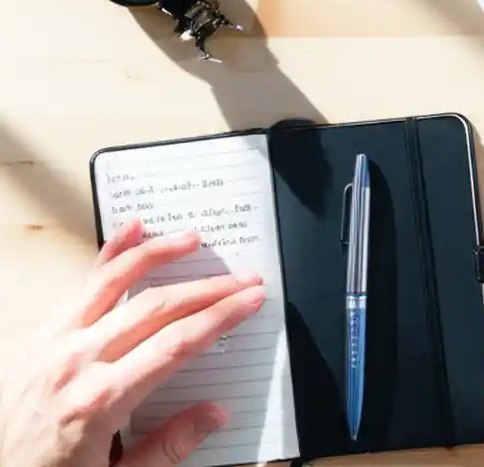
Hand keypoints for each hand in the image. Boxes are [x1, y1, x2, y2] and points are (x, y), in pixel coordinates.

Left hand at [0, 220, 265, 466]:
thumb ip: (169, 446)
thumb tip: (215, 413)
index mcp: (100, 402)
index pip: (176, 345)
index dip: (220, 317)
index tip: (249, 299)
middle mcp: (75, 364)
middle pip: (154, 308)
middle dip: (206, 290)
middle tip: (243, 278)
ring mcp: (52, 346)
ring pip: (111, 283)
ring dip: (156, 256)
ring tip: (191, 240)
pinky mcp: (38, 340)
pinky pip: (76, 288)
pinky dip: (105, 257)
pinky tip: (127, 233)